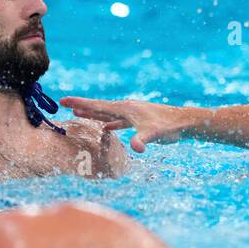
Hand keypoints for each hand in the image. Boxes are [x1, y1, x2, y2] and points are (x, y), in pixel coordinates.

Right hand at [59, 97, 200, 152]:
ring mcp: (132, 114)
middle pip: (99, 107)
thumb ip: (142, 140)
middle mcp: (126, 108)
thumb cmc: (169, 127)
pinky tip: (106, 128)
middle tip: (64, 103)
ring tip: (78, 113)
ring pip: (108, 113)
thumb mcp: (154, 134)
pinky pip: (118, 121)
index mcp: (125, 108)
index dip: (80, 103)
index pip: (98, 105)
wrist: (183, 122)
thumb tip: (136, 147)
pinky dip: (109, 123)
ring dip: (93, 114)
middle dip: (82, 106)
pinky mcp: (139, 121)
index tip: (64, 100)